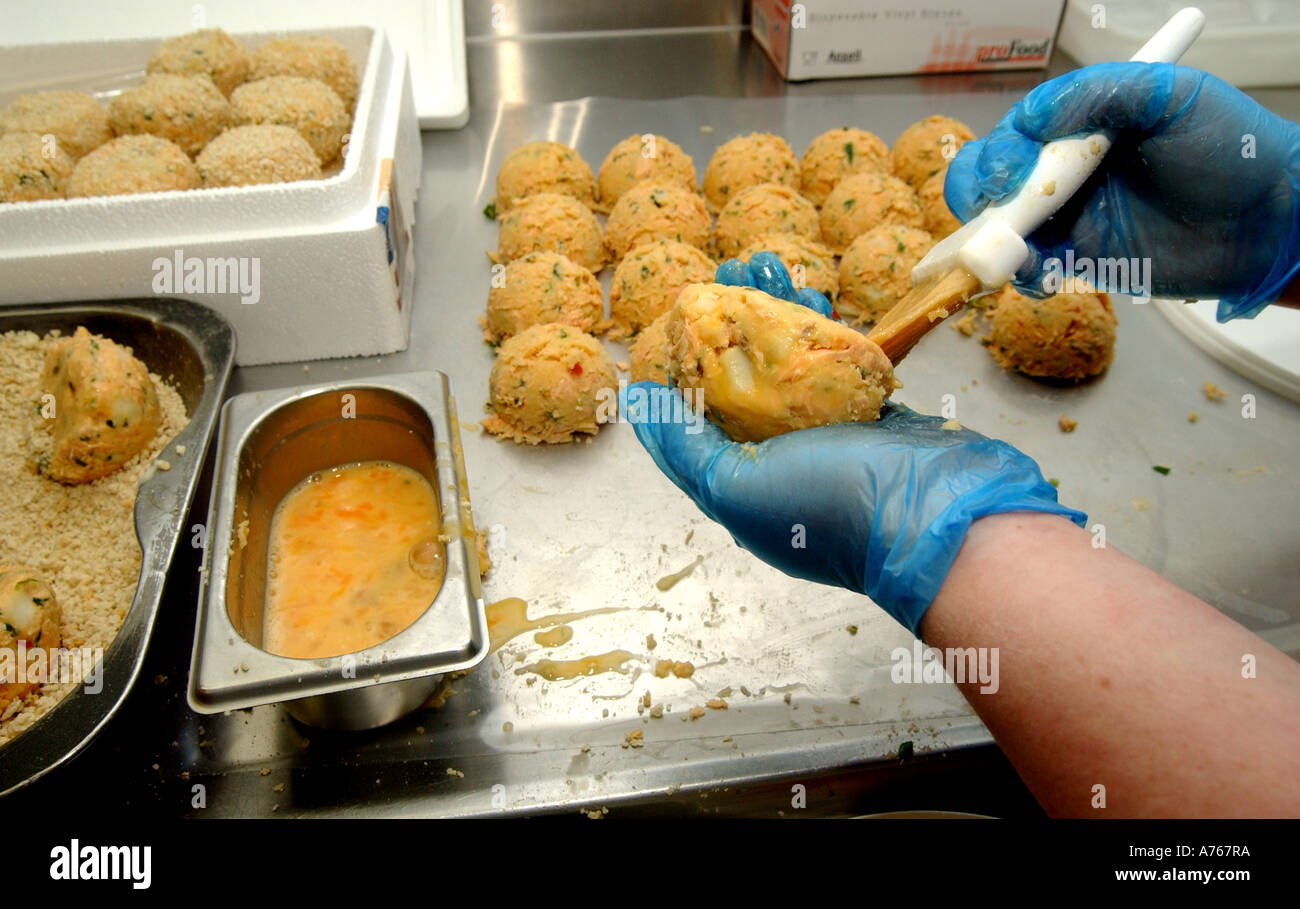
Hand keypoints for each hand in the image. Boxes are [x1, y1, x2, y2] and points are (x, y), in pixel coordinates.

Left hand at [625, 255, 1082, 633]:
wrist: (945, 517)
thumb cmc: (836, 510)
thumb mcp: (738, 486)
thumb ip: (685, 447)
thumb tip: (638, 404)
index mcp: (742, 486)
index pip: (695, 419)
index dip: (681, 363)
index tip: (675, 312)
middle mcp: (782, 461)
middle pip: (740, 380)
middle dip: (727, 323)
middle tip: (721, 273)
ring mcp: (830, 436)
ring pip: (789, 363)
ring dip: (774, 313)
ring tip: (763, 265)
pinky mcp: (874, 413)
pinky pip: (837, 360)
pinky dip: (823, 326)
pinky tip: (811, 292)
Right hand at [945, 62, 1299, 319]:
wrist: (1270, 220)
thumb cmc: (1231, 147)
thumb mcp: (1171, 96)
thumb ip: (1099, 92)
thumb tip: (1031, 118)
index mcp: (1081, 123)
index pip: (1016, 132)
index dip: (1000, 151)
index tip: (1010, 169)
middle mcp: (1066, 168)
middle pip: (990, 179)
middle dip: (978, 195)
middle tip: (996, 214)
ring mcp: (1069, 216)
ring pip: (998, 228)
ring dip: (990, 241)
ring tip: (1012, 251)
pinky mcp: (1080, 260)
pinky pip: (1029, 271)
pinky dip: (1022, 275)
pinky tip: (1041, 273)